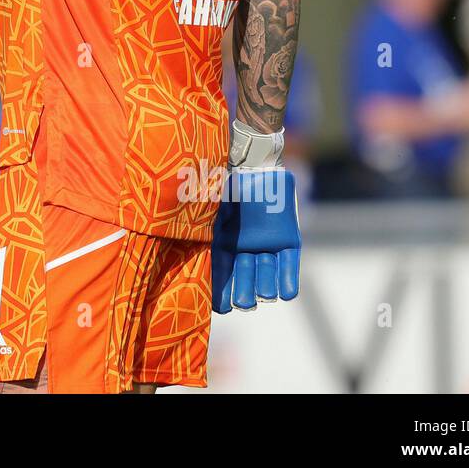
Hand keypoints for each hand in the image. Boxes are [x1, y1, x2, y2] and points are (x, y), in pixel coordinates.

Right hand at [211, 122, 300, 313]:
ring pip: (265, 275)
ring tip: (261, 295)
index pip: (218, 272)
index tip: (219, 305)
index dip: (219, 290)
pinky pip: (289, 265)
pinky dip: (288, 279)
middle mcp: (242, 247)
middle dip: (242, 293)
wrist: (254, 162)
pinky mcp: (287, 239)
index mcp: (221, 241)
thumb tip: (178, 233)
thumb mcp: (208, 201)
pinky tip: (285, 293)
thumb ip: (199, 220)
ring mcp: (266, 244)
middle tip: (241, 302)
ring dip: (263, 287)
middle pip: (242, 278)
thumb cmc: (225, 179)